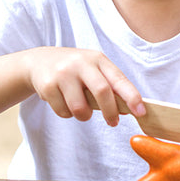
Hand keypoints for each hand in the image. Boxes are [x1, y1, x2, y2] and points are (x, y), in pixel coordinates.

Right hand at [26, 47, 143, 125]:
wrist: (38, 61)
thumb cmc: (73, 69)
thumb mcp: (92, 69)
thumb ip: (109, 85)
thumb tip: (128, 109)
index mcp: (96, 59)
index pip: (118, 79)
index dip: (131, 96)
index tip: (141, 112)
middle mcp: (80, 63)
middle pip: (102, 92)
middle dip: (110, 112)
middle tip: (113, 122)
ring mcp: (62, 73)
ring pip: (81, 108)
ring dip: (84, 116)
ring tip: (80, 108)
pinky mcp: (48, 85)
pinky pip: (64, 112)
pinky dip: (67, 113)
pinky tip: (62, 101)